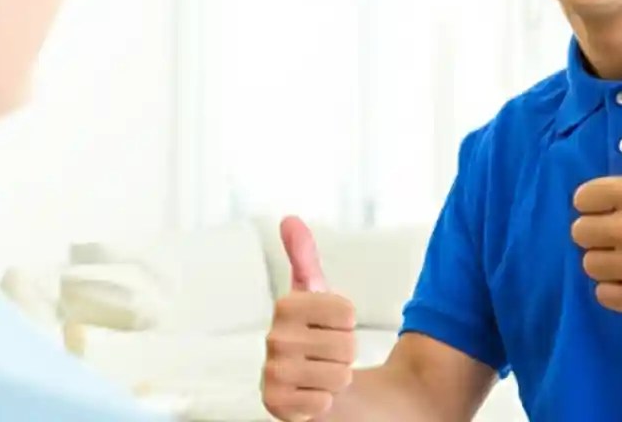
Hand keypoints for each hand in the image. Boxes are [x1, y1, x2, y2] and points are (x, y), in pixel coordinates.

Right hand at [261, 216, 356, 421]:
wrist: (307, 382)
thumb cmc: (315, 332)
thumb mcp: (314, 293)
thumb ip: (304, 256)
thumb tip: (289, 218)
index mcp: (285, 306)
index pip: (347, 314)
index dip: (349, 323)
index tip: (331, 325)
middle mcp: (273, 339)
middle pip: (346, 346)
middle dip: (345, 353)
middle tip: (327, 353)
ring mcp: (273, 373)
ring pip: (339, 375)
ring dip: (338, 378)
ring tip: (321, 373)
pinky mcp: (275, 404)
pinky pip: (324, 402)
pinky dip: (325, 401)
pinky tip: (311, 394)